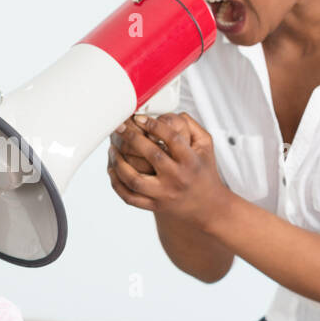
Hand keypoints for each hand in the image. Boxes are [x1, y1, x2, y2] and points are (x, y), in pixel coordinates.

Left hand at [107, 111, 230, 227]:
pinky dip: (116, 184)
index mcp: (190, 161)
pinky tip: (112, 170)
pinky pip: (129, 197)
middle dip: (131, 137)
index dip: (153, 125)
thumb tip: (169, 114)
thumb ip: (191, 126)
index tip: (139, 118)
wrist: (207, 206)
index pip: (172, 138)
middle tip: (119, 127)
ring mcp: (164, 193)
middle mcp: (177, 178)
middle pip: (151, 155)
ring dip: (119, 162)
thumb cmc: (203, 172)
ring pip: (134, 179)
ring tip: (113, 148)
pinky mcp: (154, 205)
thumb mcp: (205, 146)